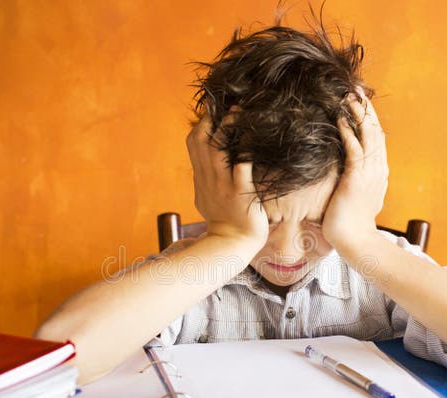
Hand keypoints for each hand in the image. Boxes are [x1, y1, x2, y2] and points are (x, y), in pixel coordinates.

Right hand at [186, 111, 268, 249]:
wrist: (231, 243)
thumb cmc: (223, 221)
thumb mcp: (205, 197)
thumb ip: (204, 179)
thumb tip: (204, 163)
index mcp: (201, 177)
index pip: (193, 143)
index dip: (201, 124)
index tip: (212, 111)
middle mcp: (209, 178)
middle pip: (201, 142)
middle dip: (211, 120)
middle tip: (226, 105)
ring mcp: (223, 185)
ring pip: (218, 151)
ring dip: (227, 129)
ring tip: (239, 113)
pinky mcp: (240, 193)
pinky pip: (242, 168)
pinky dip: (246, 153)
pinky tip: (252, 138)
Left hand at [322, 92, 388, 248]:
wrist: (354, 240)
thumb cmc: (351, 223)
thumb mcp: (359, 197)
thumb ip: (358, 182)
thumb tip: (351, 176)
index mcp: (379, 172)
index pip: (377, 139)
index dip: (370, 119)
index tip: (361, 103)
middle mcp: (378, 168)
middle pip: (375, 131)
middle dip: (366, 109)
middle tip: (357, 90)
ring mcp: (370, 172)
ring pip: (367, 135)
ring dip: (358, 114)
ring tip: (349, 96)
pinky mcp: (357, 176)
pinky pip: (354, 147)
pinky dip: (348, 130)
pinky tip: (340, 117)